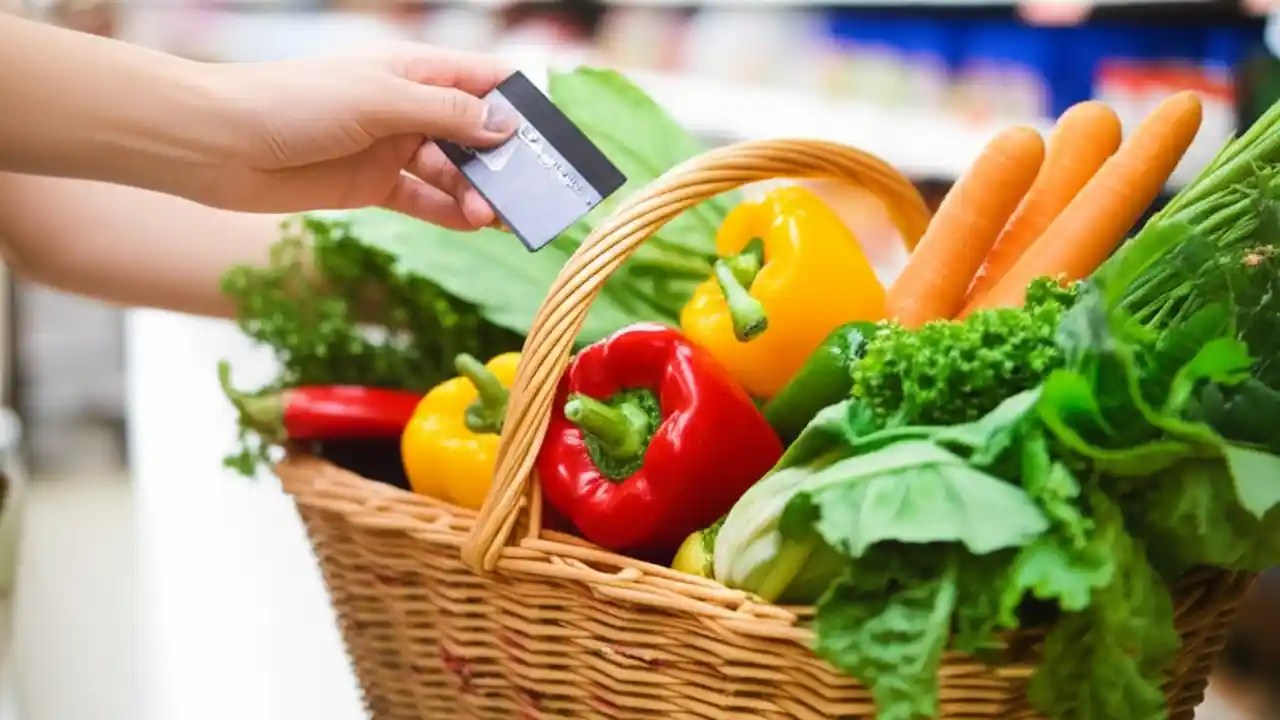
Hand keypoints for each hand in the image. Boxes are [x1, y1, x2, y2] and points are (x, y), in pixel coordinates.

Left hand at [205, 44, 518, 228]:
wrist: (218, 145)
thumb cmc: (292, 103)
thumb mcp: (381, 100)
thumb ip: (447, 114)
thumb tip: (505, 128)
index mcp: (412, 70)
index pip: (484, 80)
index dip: (520, 105)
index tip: (552, 138)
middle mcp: (407, 107)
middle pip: (475, 133)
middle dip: (505, 161)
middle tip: (533, 191)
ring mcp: (390, 148)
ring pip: (453, 172)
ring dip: (480, 193)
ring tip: (496, 217)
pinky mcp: (371, 186)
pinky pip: (425, 202)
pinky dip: (450, 213)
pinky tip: (474, 225)